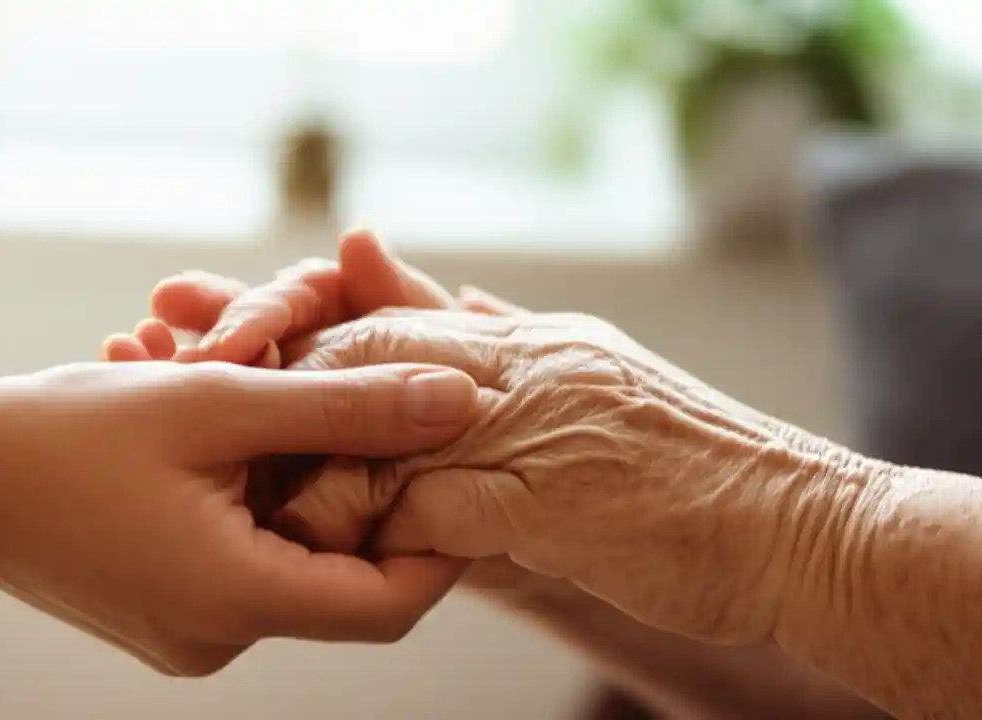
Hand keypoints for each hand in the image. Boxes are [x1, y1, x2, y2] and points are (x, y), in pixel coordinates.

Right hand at [101, 231, 537, 594]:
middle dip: (353, 477)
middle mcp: (215, 637)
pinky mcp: (163, 608)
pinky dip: (244, 487)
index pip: (390, 604)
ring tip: (254, 387)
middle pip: (337, 568)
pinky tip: (208, 421)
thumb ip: (350, 405)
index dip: (440, 541)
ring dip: (290, 469)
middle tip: (351, 399)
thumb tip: (459, 403)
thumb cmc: (65, 433)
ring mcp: (185, 630)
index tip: (458, 467)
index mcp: (235, 602)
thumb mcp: (220, 400)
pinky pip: (236, 549)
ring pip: (285, 547)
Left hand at [280, 308, 858, 646]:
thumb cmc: (708, 474)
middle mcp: (529, 366)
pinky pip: (427, 496)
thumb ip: (529, 346)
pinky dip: (369, 514)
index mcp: (541, 342)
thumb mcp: (607, 383)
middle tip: (179, 330)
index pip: (407, 309)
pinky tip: (323, 535)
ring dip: (305, 433)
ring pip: (380, 409)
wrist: (802, 528)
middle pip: (370, 337)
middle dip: (273, 332)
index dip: (319, 301)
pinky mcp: (545, 497)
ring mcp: (536, 425)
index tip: (242, 301)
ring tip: (238, 451)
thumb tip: (472, 302)